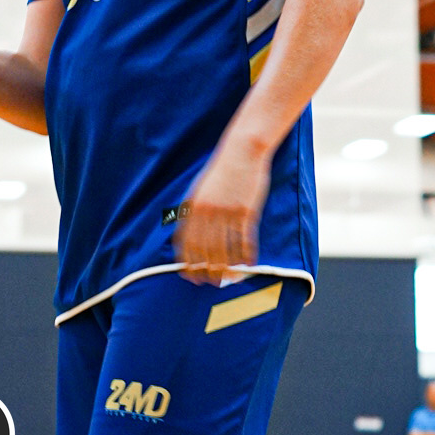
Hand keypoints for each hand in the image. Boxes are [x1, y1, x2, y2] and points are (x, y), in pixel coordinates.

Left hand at [173, 140, 270, 286]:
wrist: (242, 150)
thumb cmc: (221, 170)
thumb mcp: (200, 188)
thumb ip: (194, 211)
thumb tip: (191, 237)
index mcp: (193, 206)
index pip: (185, 243)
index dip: (187, 264)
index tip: (191, 278)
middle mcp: (207, 212)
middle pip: (204, 251)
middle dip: (207, 271)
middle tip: (212, 284)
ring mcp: (227, 212)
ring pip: (225, 250)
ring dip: (227, 268)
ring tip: (230, 279)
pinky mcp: (246, 211)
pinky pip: (245, 240)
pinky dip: (246, 256)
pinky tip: (249, 265)